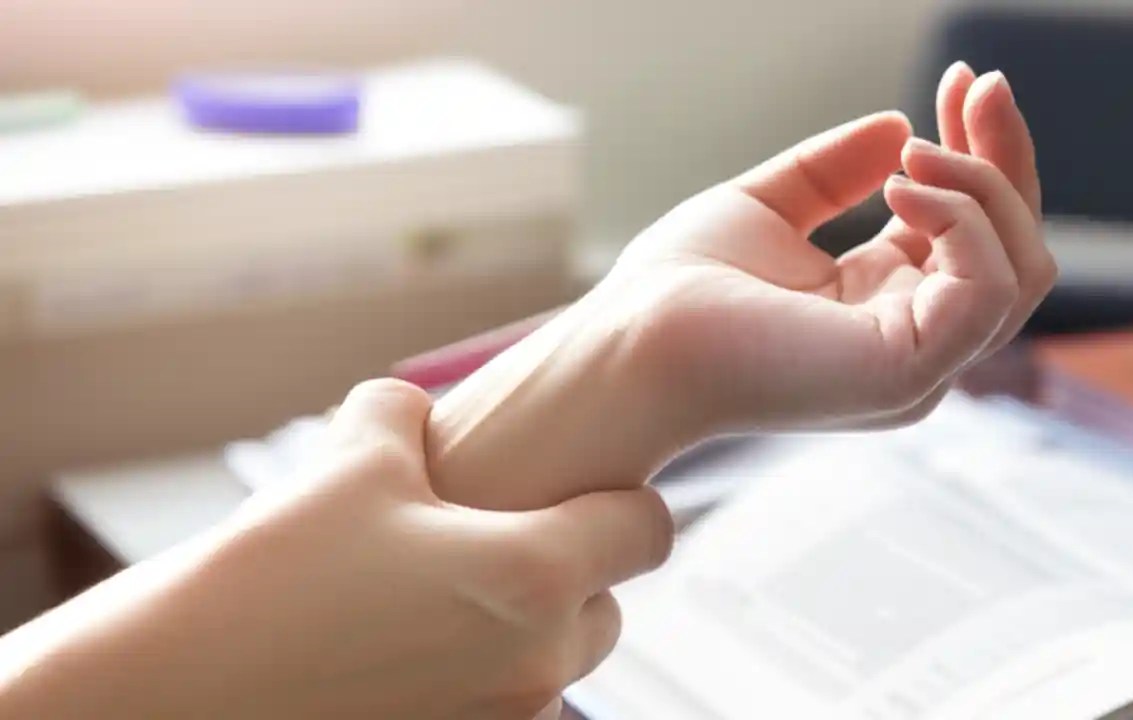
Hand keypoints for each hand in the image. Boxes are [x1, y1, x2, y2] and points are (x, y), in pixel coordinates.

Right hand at [0, 379, 673, 719]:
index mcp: (532, 577)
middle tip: (489, 544)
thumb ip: (408, 414)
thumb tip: (418, 409)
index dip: (625, 499)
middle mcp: (537, 663)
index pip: (648, 530)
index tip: (595, 490)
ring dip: (522, 630)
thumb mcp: (347, 460)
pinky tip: (407, 652)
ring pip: (556, 665)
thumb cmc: (266, 579)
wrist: (175, 700)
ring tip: (436, 601)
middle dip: (566, 572)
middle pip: (607, 606)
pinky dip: (481, 678)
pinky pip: (505, 707)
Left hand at [428, 64, 1053, 509]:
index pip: (973, 238)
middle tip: (977, 83)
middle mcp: (914, 349)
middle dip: (1004, 157)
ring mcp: (917, 368)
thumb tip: (897, 126)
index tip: (961, 84)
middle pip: (1015, 252)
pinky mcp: (906, 371)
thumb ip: (835, 175)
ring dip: (985, 185)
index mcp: (883, 315)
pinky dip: (963, 221)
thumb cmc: (677, 291)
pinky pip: (987, 288)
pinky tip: (902, 187)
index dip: (979, 157)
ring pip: (1020, 271)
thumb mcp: (768, 208)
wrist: (628, 343)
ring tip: (916, 152)